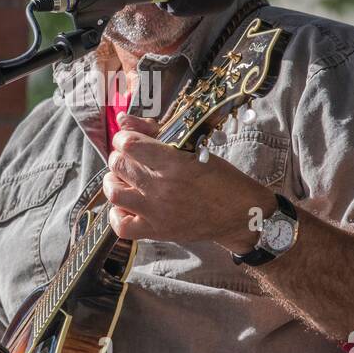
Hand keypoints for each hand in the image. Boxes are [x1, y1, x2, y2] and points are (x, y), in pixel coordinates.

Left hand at [103, 112, 276, 250]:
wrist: (239, 213)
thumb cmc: (220, 178)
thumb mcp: (193, 148)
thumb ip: (154, 132)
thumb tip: (123, 120)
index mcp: (174, 163)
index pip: (128, 144)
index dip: (124, 138)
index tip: (130, 140)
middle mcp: (162, 188)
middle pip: (118, 165)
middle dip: (120, 156)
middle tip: (130, 158)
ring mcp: (157, 212)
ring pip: (114, 192)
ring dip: (114, 180)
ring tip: (124, 178)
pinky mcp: (157, 232)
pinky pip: (121, 226)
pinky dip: (117, 214)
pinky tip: (126, 205)